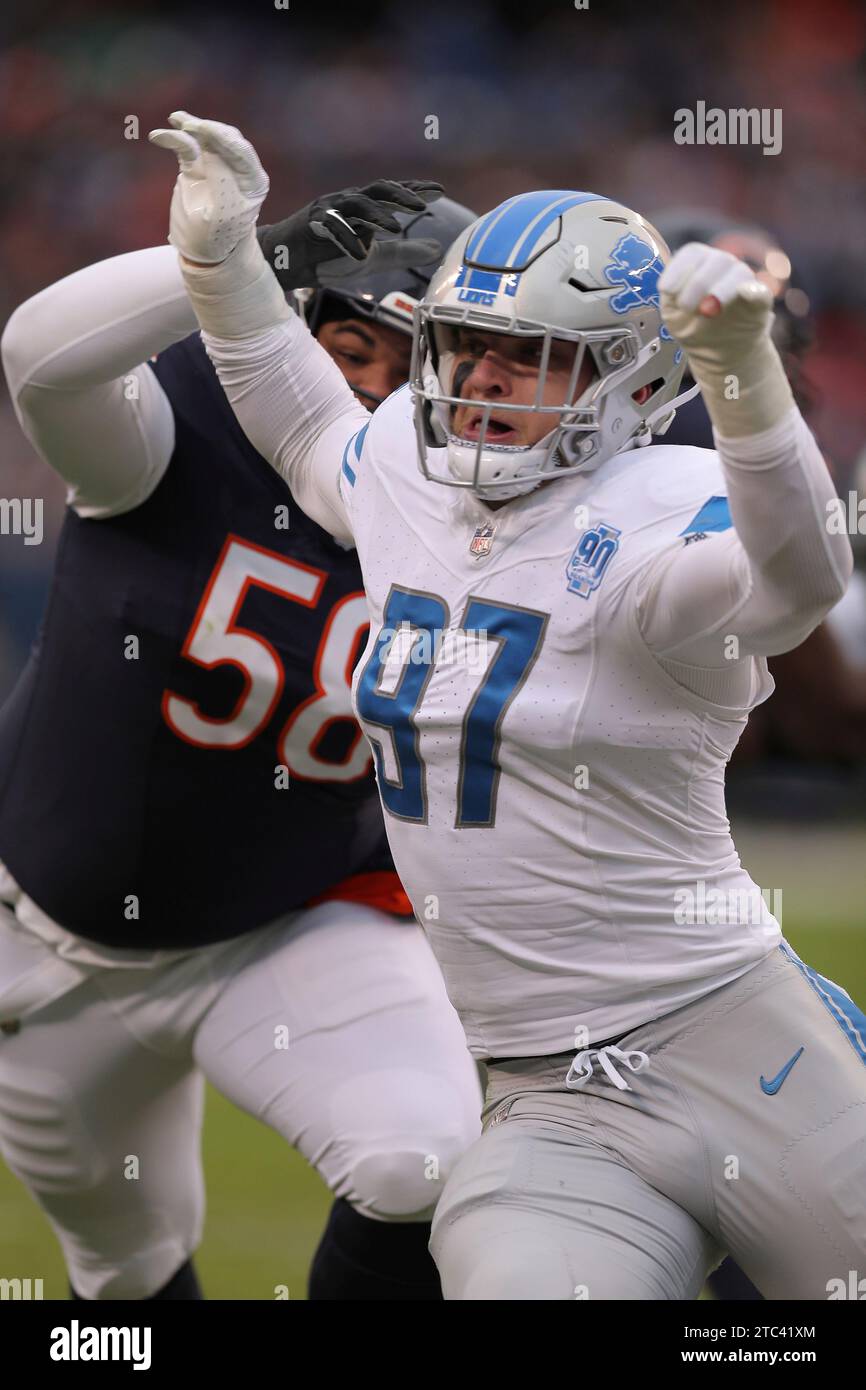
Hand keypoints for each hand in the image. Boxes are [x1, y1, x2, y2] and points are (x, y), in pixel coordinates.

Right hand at [148, 112, 269, 263]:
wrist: (202, 253)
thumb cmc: (218, 239)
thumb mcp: (222, 215)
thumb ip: (220, 181)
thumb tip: (209, 149)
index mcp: (253, 181)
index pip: (241, 152)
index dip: (223, 138)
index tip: (204, 128)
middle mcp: (238, 169)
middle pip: (225, 139)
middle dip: (208, 130)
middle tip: (189, 125)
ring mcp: (216, 165)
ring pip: (206, 138)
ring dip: (191, 127)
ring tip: (176, 120)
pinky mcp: (196, 166)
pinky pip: (186, 148)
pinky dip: (175, 139)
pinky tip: (159, 136)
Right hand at [257, 180, 444, 290]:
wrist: (290, 264)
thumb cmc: (330, 257)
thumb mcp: (374, 258)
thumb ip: (403, 253)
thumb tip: (437, 249)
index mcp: (365, 207)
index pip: (393, 194)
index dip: (415, 190)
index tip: (439, 192)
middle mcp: (349, 202)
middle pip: (378, 190)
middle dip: (400, 195)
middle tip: (421, 205)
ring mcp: (330, 209)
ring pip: (356, 203)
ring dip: (376, 214)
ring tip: (394, 228)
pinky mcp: (311, 223)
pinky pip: (332, 226)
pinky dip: (346, 238)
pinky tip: (360, 254)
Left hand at [659, 242, 772, 365]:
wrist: (716, 351)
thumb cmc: (691, 325)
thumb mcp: (672, 313)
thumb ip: (670, 298)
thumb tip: (669, 289)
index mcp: (700, 263)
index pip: (692, 253)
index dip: (678, 269)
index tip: (666, 290)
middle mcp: (724, 266)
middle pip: (715, 259)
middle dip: (697, 283)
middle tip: (685, 307)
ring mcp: (744, 281)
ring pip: (738, 272)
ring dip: (720, 290)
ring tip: (706, 311)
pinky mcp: (759, 302)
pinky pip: (761, 292)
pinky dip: (754, 291)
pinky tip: (745, 293)